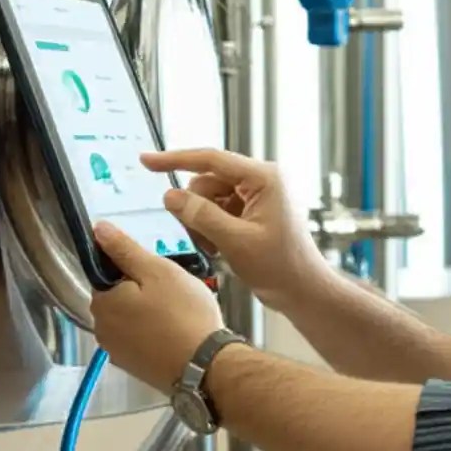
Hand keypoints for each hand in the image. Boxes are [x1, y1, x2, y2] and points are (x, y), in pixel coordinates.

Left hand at [89, 221, 223, 390]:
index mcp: (102, 302)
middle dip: (139, 291)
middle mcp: (100, 329)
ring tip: (177, 311)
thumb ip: (125, 249)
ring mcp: (116, 352)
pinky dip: (151, 333)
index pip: (105, 273)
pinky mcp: (133, 368)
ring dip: (146, 313)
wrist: (206, 367)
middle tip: (173, 290)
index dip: (132, 268)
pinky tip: (174, 332)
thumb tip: (97, 229)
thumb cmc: (183, 312)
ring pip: (128, 320)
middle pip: (116, 298)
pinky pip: (138, 340)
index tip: (158, 272)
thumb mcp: (158, 271)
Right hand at [141, 148, 332, 310]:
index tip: (147, 161)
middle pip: (207, 181)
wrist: (303, 291)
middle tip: (202, 240)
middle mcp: (261, 180)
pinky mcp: (252, 210)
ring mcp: (257, 195)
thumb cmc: (281, 267)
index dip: (175, 159)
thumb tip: (171, 196)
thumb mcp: (236, 241)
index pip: (211, 159)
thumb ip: (201, 216)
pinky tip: (220, 248)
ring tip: (214, 248)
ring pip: (208, 197)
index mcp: (263, 178)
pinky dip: (211, 228)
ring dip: (202, 222)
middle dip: (196, 209)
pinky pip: (218, 210)